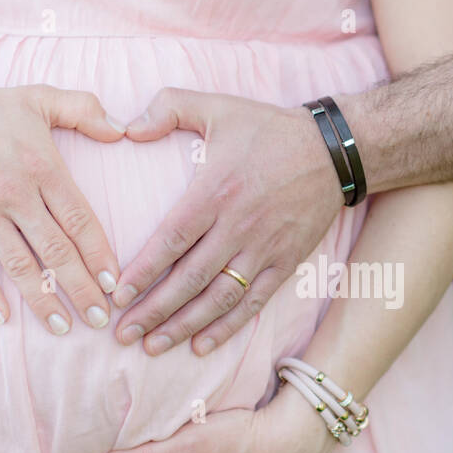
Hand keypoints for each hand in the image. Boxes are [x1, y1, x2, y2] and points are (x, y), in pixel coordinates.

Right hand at [0, 76, 126, 331]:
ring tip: (62, 328)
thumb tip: (123, 130)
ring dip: (42, 300)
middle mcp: (16, 194)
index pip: (79, 221)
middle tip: (101, 320)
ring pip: (19, 264)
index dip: (99, 256)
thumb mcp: (40, 98)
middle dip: (80, 289)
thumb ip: (84, 109)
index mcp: (43, 168)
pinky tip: (2, 316)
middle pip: (55, 251)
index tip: (115, 285)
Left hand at [112, 88, 343, 355]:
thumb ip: (168, 107)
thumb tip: (126, 127)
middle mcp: (237, 227)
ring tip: (153, 346)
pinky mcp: (285, 262)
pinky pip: (252, 302)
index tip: (118, 293)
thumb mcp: (218, 106)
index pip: (171, 240)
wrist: (334, 151)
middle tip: (123, 334)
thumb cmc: (269, 128)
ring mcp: (263, 249)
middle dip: (153, 310)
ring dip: (183, 326)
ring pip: (218, 298)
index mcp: (215, 192)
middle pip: (188, 279)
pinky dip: (227, 327)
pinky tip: (201, 345)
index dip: (143, 271)